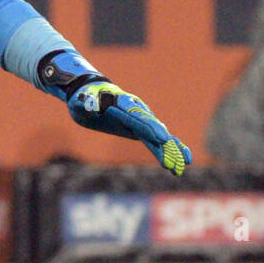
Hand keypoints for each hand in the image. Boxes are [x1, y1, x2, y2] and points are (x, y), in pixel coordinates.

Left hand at [68, 81, 192, 174]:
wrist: (91, 95)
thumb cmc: (84, 98)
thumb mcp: (79, 101)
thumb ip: (85, 104)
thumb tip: (87, 105)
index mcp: (123, 103)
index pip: (137, 116)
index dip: (150, 128)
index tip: (162, 139)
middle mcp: (138, 111)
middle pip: (153, 129)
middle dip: (164, 147)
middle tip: (172, 163)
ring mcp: (143, 120)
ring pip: (160, 137)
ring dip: (172, 152)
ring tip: (182, 167)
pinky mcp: (143, 129)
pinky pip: (160, 141)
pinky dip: (172, 150)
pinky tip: (184, 162)